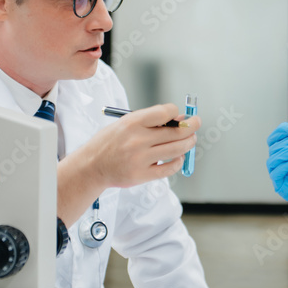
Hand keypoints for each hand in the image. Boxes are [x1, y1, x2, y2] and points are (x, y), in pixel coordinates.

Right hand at [84, 103, 199, 188]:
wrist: (91, 167)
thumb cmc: (109, 143)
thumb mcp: (124, 124)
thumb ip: (149, 122)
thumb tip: (178, 120)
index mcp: (132, 123)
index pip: (166, 112)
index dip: (177, 112)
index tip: (180, 115)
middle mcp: (138, 140)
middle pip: (176, 132)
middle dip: (191, 127)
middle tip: (196, 125)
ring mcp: (140, 159)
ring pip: (176, 149)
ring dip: (189, 143)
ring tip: (191, 140)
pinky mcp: (142, 175)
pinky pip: (169, 169)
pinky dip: (178, 162)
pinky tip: (179, 157)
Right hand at [266, 117, 287, 226]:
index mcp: (286, 155)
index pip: (275, 141)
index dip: (279, 132)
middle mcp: (281, 164)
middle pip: (273, 148)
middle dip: (286, 141)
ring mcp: (281, 176)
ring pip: (272, 160)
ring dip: (285, 151)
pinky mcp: (282, 187)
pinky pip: (276, 173)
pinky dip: (284, 164)